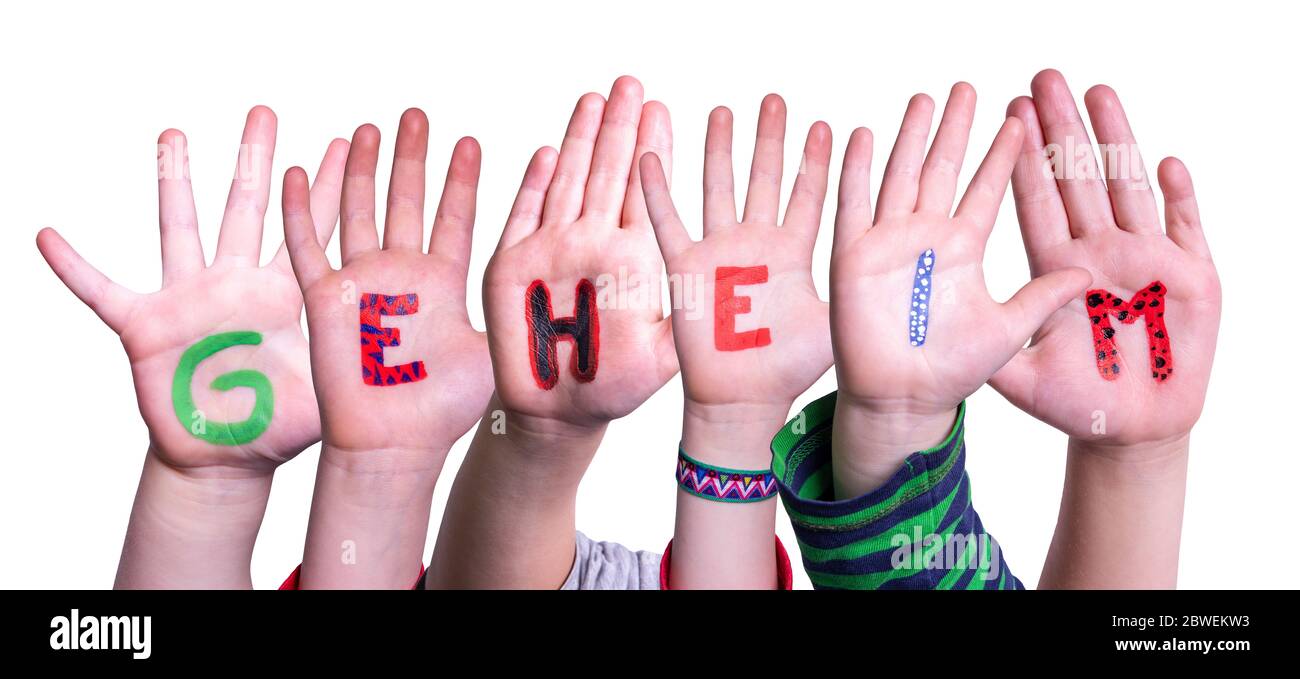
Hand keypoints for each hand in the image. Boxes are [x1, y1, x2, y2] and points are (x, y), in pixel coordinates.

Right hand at [37, 106, 346, 472]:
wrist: (230, 459)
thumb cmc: (283, 425)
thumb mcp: (333, 387)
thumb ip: (365, 358)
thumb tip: (430, 349)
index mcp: (284, 295)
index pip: (309, 229)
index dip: (327, 187)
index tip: (350, 142)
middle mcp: (236, 284)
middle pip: (248, 209)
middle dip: (256, 160)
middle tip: (266, 111)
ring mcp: (189, 300)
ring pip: (180, 228)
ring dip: (174, 182)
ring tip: (173, 135)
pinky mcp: (146, 327)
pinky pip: (102, 291)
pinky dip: (74, 268)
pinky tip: (47, 236)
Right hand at [282, 109, 491, 457]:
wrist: (394, 444)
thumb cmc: (443, 409)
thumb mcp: (490, 350)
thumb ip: (508, 309)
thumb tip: (554, 284)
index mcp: (444, 282)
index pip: (454, 217)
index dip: (462, 180)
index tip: (471, 140)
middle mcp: (403, 275)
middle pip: (406, 201)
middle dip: (412, 158)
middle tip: (418, 114)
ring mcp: (363, 284)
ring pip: (360, 211)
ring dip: (364, 171)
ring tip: (369, 129)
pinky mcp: (325, 300)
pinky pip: (309, 247)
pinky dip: (302, 211)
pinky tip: (301, 170)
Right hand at [484, 76, 675, 428]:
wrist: (560, 412)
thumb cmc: (614, 387)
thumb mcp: (662, 357)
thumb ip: (683, 317)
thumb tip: (712, 282)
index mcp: (633, 259)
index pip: (643, 193)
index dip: (652, 150)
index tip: (662, 109)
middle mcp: (594, 245)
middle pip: (607, 174)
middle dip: (619, 128)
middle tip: (631, 84)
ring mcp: (552, 251)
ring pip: (567, 183)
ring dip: (580, 141)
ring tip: (594, 99)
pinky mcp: (513, 266)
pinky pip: (523, 216)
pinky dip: (533, 184)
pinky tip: (545, 151)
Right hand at [641, 95, 831, 417]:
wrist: (743, 399)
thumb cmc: (788, 369)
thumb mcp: (834, 321)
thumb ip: (858, 288)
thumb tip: (914, 274)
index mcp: (794, 254)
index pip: (808, 196)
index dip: (816, 163)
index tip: (824, 127)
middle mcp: (756, 246)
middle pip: (763, 179)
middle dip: (770, 140)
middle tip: (776, 101)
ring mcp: (720, 254)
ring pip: (719, 188)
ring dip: (720, 150)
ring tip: (724, 111)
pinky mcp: (686, 270)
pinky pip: (668, 223)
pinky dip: (656, 192)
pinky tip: (651, 156)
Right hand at [829, 84, 1090, 494]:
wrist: (903, 400)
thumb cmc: (952, 372)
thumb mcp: (1009, 330)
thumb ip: (1043, 298)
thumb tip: (1090, 271)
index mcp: (964, 249)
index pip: (986, 189)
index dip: (1003, 155)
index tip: (1021, 119)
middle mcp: (927, 237)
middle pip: (943, 169)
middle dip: (956, 129)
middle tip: (969, 87)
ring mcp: (889, 243)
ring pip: (900, 176)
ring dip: (910, 138)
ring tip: (925, 99)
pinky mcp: (854, 257)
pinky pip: (853, 206)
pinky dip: (855, 172)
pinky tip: (861, 137)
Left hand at [992, 70, 1220, 448]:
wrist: (1129, 430)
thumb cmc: (1074, 402)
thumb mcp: (1021, 377)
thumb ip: (993, 347)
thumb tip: (948, 323)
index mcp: (1056, 268)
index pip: (1036, 202)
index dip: (1022, 159)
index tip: (1007, 112)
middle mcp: (1098, 253)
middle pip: (1078, 180)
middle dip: (1063, 131)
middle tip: (1045, 79)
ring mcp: (1145, 260)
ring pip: (1127, 189)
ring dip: (1115, 141)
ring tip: (1100, 94)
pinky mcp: (1190, 278)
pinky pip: (1184, 229)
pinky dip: (1179, 198)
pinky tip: (1165, 162)